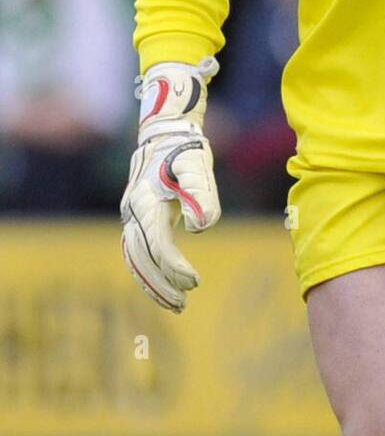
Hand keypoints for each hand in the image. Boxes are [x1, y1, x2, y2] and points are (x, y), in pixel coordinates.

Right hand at [120, 57, 219, 311]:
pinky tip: (165, 286)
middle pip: (140, 258)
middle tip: (183, 304)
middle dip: (160, 284)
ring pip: (134, 258)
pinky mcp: (136, 218)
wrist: (165, 132)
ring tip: (175, 304)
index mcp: (145, 200)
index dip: (174, 267)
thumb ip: (202, 193)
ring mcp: (130, 215)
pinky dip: (147, 272)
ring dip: (151, 283)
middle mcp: (131, 210)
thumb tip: (199, 229)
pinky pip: (136, 252)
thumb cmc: (185, 148)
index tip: (194, 281)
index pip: (156, 244)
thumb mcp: (198, 164)